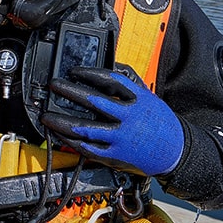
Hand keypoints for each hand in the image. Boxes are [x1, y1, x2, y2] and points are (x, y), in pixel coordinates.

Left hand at [40, 65, 184, 176]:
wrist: (175, 152)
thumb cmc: (161, 123)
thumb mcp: (149, 97)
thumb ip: (129, 83)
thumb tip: (112, 66)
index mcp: (138, 100)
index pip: (110, 81)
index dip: (89, 74)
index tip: (74, 71)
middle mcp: (129, 118)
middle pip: (95, 102)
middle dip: (70, 92)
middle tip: (54, 85)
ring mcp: (121, 138)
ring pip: (87, 128)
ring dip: (63, 121)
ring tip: (47, 115)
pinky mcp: (116, 156)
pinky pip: (89, 149)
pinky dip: (71, 141)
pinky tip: (59, 134)